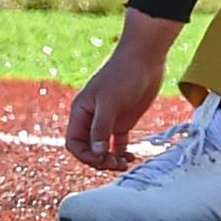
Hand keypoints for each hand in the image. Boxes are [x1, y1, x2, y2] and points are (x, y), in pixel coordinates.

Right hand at [65, 41, 169, 171]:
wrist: (146, 56)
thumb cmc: (124, 73)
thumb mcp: (110, 101)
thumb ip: (101, 128)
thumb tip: (96, 153)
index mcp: (81, 112)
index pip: (74, 143)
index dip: (84, 155)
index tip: (100, 160)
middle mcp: (92, 118)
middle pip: (89, 149)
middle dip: (99, 160)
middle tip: (117, 164)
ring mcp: (108, 120)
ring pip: (103, 149)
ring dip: (111, 159)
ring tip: (126, 163)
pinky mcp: (124, 120)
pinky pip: (118, 143)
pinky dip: (122, 152)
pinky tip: (131, 157)